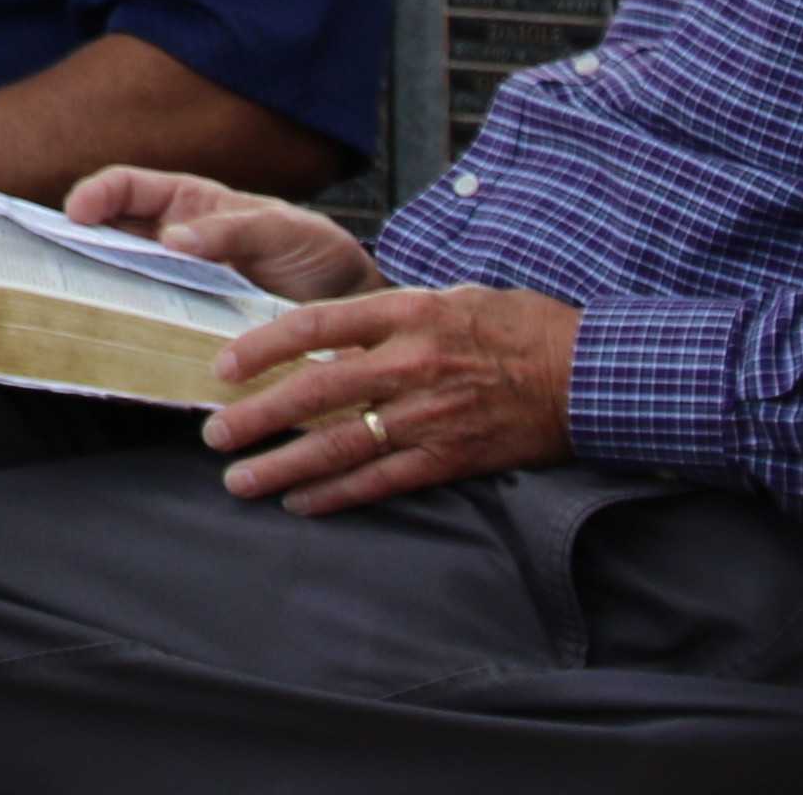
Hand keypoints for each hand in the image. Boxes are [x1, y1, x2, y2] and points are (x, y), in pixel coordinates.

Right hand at [69, 166, 386, 306]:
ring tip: (77, 300)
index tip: (78, 215)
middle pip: (109, 234)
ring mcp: (178, 283)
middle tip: (57, 260)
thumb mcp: (282, 228)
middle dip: (77, 242)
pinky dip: (132, 327)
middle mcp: (172, 241)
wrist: (350, 305)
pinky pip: (151, 321)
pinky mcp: (190, 323)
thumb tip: (172, 239)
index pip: (124, 187)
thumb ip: (230, 230)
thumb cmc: (315, 251)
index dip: (94, 194)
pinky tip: (122, 337)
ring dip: (99, 287)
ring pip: (122, 279)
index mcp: (187, 203)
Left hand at [206, 283, 579, 510]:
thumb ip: (388, 318)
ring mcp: (431, 416)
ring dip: (284, 465)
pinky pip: (384, 480)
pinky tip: (301, 502)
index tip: (223, 367)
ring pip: (342, 444)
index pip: (314, 326)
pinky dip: (338, 494)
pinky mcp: (453, 457)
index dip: (262, 347)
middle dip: (258, 417)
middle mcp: (412, 365)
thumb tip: (331, 341)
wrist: (589, 373)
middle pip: (316, 392)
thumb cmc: (517, 326)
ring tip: (240, 480)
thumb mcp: (447, 298)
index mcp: (407, 314)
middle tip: (213, 434)